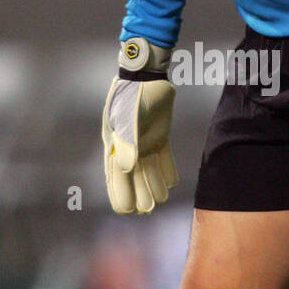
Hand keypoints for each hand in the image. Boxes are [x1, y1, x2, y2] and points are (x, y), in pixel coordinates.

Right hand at [102, 38, 177, 212]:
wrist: (148, 78)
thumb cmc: (132, 98)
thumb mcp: (126, 121)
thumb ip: (127, 144)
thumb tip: (125, 169)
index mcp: (115, 146)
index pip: (116, 176)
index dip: (120, 193)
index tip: (125, 210)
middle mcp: (129, 148)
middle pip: (133, 177)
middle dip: (139, 194)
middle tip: (146, 210)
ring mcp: (145, 142)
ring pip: (149, 170)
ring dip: (154, 185)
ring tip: (161, 201)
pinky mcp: (160, 136)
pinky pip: (163, 158)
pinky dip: (167, 170)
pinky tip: (173, 183)